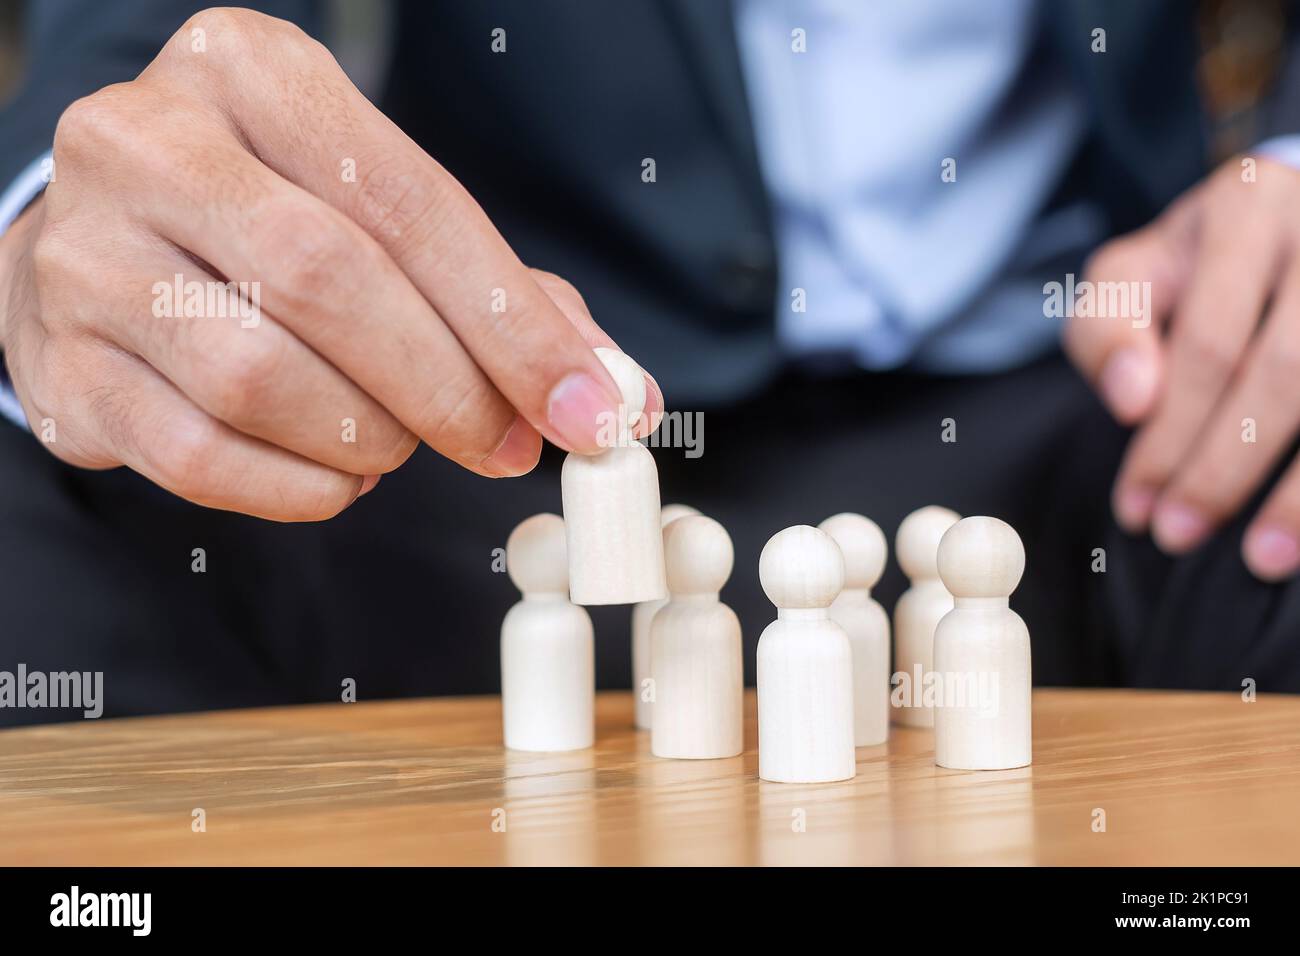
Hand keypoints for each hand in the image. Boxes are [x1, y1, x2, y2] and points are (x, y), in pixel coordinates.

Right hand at [0, 8, 658, 520]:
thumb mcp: (380, 213)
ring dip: (369, 437)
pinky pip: (200, 455)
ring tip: (400, 443)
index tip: (587, 408)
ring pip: (258, 377)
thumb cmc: (274, 225)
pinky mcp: (59, 364)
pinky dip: (298, 488)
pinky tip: (337, 474)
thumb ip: (501, 293)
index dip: (510, 321)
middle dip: (448, 388)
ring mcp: (85, 254)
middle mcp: (147, 144)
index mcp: (250, 73)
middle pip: (330, 282)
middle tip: (506, 445)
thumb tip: (617, 392)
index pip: (407, 202)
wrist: (111, 247)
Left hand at [1065, 155, 1299, 579]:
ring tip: (1260, 560)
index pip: (1207, 345)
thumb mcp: (1135, 274)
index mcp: (1248, 208)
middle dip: (1223, 470)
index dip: (1169, 437)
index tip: (1135, 509)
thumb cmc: (1203, 263)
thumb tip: (1134, 400)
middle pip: (1283, 375)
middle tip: (1178, 536)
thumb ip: (1108, 328)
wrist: (1296, 214)